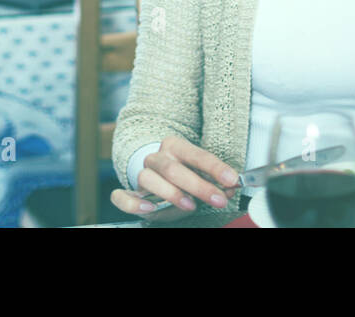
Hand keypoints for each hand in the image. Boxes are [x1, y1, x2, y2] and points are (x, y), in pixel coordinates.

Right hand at [109, 134, 239, 218]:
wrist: (156, 173)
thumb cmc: (182, 174)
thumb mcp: (200, 173)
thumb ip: (215, 181)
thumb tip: (231, 187)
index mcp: (176, 146)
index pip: (196, 155)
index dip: (215, 167)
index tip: (231, 179)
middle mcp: (157, 157)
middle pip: (174, 169)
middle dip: (199, 186)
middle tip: (218, 199)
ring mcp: (142, 174)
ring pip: (149, 179)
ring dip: (171, 193)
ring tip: (190, 205)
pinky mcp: (130, 192)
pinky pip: (123, 197)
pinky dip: (134, 203)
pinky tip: (149, 207)